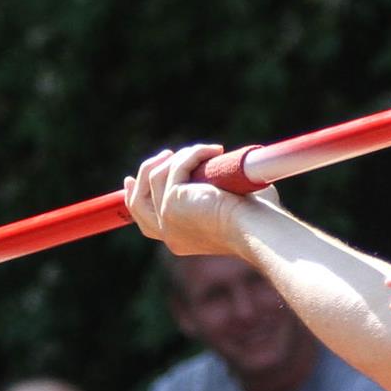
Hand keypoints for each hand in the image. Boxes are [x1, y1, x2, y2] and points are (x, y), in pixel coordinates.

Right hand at [123, 142, 280, 259]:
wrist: (260, 230)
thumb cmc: (257, 220)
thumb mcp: (228, 206)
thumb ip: (214, 192)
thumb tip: (215, 169)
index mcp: (180, 239)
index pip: (146, 220)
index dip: (136, 197)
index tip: (131, 179)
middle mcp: (169, 234)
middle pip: (137, 202)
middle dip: (143, 174)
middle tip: (165, 155)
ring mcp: (167, 219)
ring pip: (155, 177)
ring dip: (180, 158)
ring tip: (208, 151)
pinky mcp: (172, 201)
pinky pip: (176, 167)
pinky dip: (194, 154)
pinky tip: (216, 151)